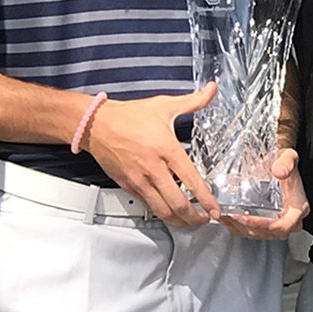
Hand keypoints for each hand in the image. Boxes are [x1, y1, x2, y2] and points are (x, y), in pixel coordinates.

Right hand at [83, 85, 220, 226]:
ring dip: (179, 220)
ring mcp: (139, 180)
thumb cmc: (128, 116)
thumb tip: (211, 90)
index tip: (215, 209)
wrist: (97, 124)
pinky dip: (161, 213)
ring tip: (190, 221)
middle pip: (178, 204)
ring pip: (162, 210)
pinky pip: (148, 205)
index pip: (192, 180)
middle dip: (195, 217)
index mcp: (166, 149)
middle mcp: (153, 168)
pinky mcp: (128, 186)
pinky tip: (170, 211)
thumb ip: (192, 100)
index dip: (206, 199)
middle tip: (205, 219)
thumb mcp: (164, 105)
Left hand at [219, 147, 309, 239]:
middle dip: (247, 226)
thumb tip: (279, 171)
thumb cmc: (285, 163)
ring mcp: (277, 223)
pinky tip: (225, 217)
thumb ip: (286, 162)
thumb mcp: (288, 157)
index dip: (265, 225)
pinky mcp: (266, 223)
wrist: (280, 164)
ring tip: (224, 215)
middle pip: (268, 233)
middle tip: (231, 215)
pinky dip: (236, 226)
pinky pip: (251, 231)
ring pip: (257, 234)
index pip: (284, 226)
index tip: (248, 219)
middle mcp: (290, 219)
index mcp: (298, 207)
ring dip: (238, 227)